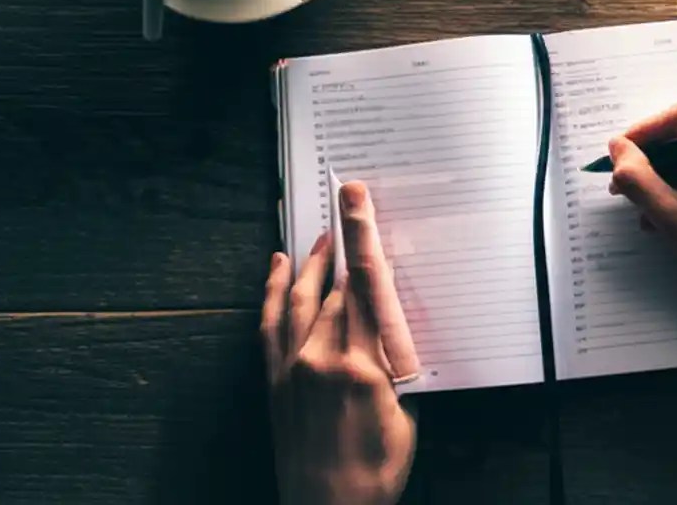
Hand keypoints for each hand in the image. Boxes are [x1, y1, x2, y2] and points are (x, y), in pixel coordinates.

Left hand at [262, 181, 419, 504]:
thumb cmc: (377, 472)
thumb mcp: (406, 414)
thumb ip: (396, 367)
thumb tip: (391, 329)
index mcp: (362, 366)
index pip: (365, 289)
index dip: (362, 241)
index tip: (356, 204)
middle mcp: (322, 359)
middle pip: (334, 289)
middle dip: (341, 246)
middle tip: (345, 207)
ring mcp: (292, 369)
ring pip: (299, 301)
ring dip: (310, 266)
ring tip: (320, 238)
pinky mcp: (274, 383)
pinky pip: (269, 326)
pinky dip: (272, 293)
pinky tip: (277, 269)